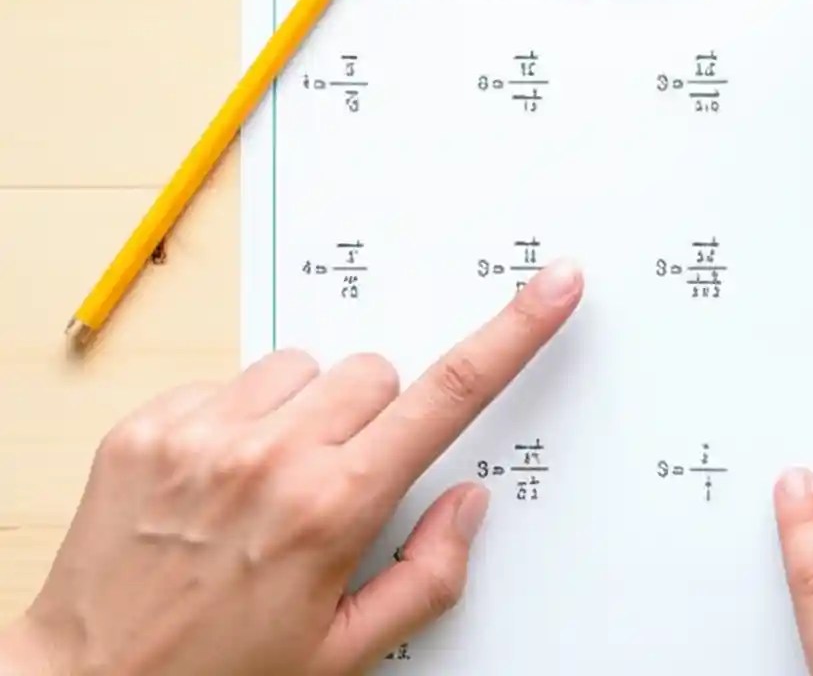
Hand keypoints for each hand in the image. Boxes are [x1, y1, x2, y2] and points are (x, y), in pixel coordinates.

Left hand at [0, 260, 583, 675]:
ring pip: (301, 368)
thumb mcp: (347, 651)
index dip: (513, 333)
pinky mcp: (147, 426)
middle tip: (342, 480)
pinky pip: (226, 382)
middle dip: (376, 418)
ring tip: (273, 481)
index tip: (550, 288)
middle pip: (373, 373)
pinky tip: (220, 479)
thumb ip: (429, 573)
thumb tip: (468, 502)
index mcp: (332, 509)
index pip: (449, 396)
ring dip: (305, 412)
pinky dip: (238, 419)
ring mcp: (200, 434)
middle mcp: (268, 456)